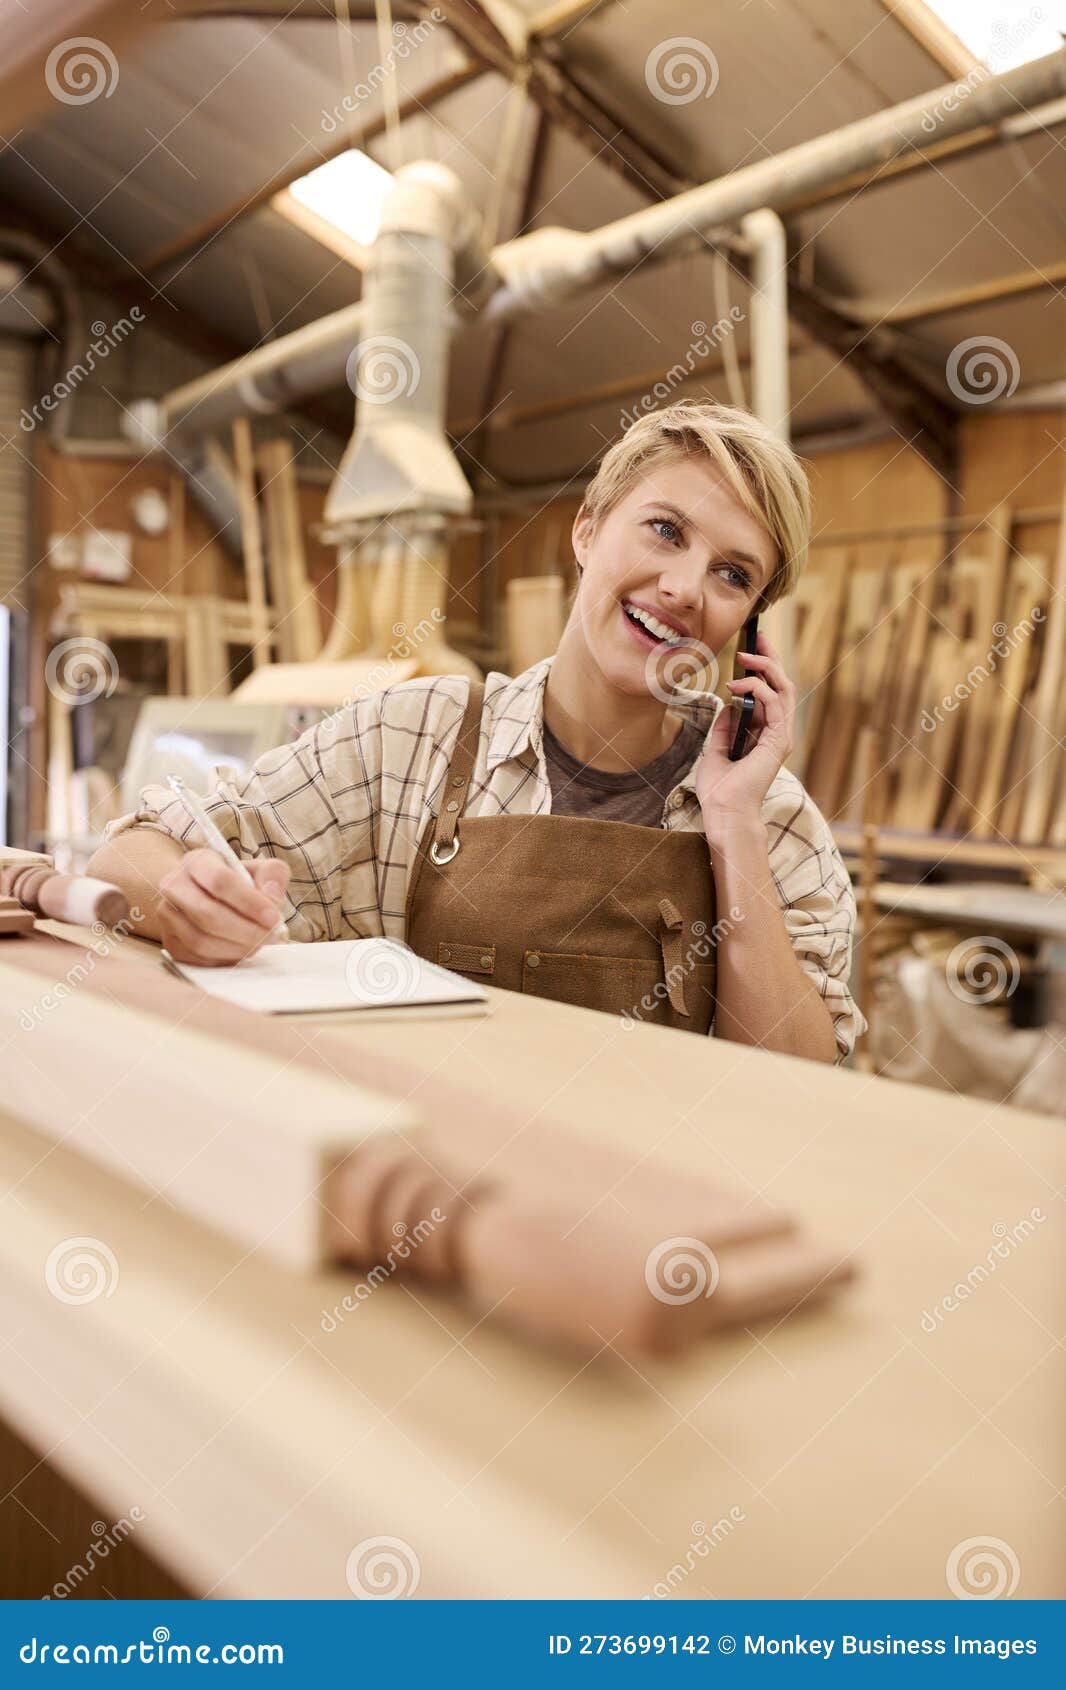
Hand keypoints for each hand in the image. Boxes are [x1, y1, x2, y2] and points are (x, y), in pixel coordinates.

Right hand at [157, 848, 290, 964]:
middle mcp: (174, 886)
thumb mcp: (259, 870)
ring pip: (201, 940)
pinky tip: (243, 950)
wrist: (207, 896)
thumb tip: (272, 897)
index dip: (249, 902)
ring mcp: (167, 915)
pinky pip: (198, 958)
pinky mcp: (170, 942)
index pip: (220, 881)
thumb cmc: (238, 883)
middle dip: (246, 930)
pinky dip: (226, 958)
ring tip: (261, 943)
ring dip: (237, 947)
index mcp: (197, 862)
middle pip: (208, 914)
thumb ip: (273, 875)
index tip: (273, 917)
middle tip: (272, 935)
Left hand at [694, 631, 795, 829]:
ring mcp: (781, 736)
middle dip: (771, 658)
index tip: (751, 647)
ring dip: (765, 667)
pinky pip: (775, 703)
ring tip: (745, 655)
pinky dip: (757, 688)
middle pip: (782, 685)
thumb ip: (725, 727)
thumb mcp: (717, 749)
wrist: (723, 812)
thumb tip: (728, 705)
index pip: (771, 693)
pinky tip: (737, 683)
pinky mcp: (779, 741)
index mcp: (766, 734)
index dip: (764, 668)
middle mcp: (778, 732)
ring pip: (784, 689)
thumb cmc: (720, 789)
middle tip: (758, 637)